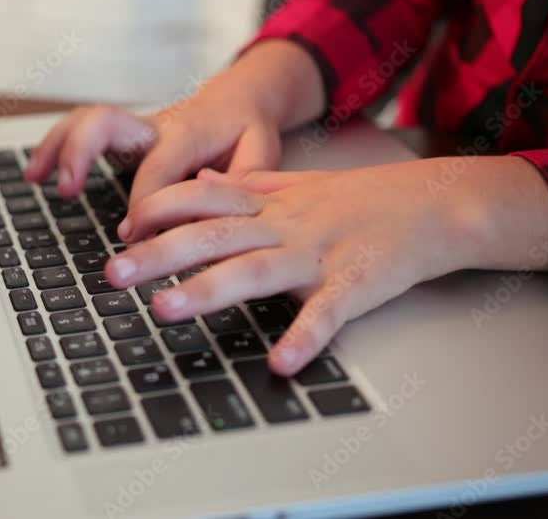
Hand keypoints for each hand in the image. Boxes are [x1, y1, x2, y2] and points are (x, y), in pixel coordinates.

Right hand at [24, 99, 282, 207]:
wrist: (240, 97)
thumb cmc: (249, 128)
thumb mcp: (263, 150)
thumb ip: (244, 176)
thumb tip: (211, 197)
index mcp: (188, 132)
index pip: (157, 170)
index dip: (144, 205)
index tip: (135, 237)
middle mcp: (155, 125)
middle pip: (106, 122)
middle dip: (81, 152)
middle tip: (67, 190)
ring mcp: (134, 128)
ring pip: (87, 120)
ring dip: (57, 146)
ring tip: (35, 177)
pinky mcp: (123, 134)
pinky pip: (82, 130)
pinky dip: (55, 147)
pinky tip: (37, 174)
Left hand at [103, 156, 547, 375]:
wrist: (434, 204)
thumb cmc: (362, 199)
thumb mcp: (299, 184)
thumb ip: (249, 184)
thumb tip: (202, 182)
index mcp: (269, 202)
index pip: (203, 197)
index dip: (160, 210)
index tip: (121, 227)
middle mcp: (285, 225)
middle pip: (213, 234)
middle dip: (159, 253)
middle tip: (113, 273)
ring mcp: (319, 254)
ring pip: (255, 270)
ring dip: (208, 290)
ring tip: (164, 310)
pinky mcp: (356, 285)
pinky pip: (326, 314)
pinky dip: (304, 337)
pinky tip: (280, 364)